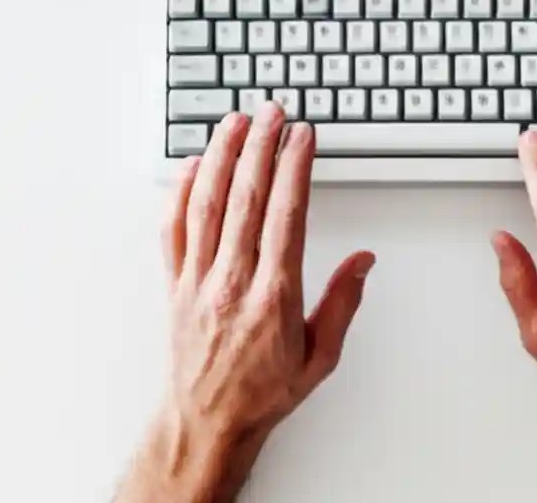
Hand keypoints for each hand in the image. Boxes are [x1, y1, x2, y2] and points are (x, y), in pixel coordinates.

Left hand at [119, 104, 374, 502]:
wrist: (207, 423)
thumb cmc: (262, 393)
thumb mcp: (320, 356)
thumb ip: (342, 304)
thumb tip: (363, 261)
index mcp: (273, 296)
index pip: (286, 215)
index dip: (295, 168)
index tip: (303, 137)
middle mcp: (232, 281)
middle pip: (246, 198)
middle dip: (261, 146)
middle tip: (272, 113)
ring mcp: (199, 280)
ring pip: (207, 204)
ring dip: (222, 156)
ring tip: (235, 122)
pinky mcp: (175, 285)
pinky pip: (173, 229)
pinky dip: (181, 191)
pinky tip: (194, 165)